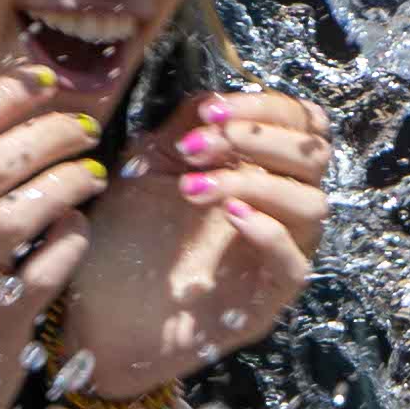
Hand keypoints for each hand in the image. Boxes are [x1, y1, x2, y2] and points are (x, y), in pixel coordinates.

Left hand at [49, 89, 331, 401]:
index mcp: (260, 171)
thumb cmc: (123, 238)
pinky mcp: (266, 300)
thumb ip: (188, 129)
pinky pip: (294, 262)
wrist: (93, 311)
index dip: (265, 109)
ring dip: (254, 180)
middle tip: (202, 144)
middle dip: (261, 138)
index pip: (301, 124)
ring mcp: (278, 256)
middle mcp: (279, 210)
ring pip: (312, 205)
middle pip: (316, 157)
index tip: (211, 112)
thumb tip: (217, 98)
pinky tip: (229, 215)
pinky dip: (267, 230)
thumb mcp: (151, 166)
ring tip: (193, 185)